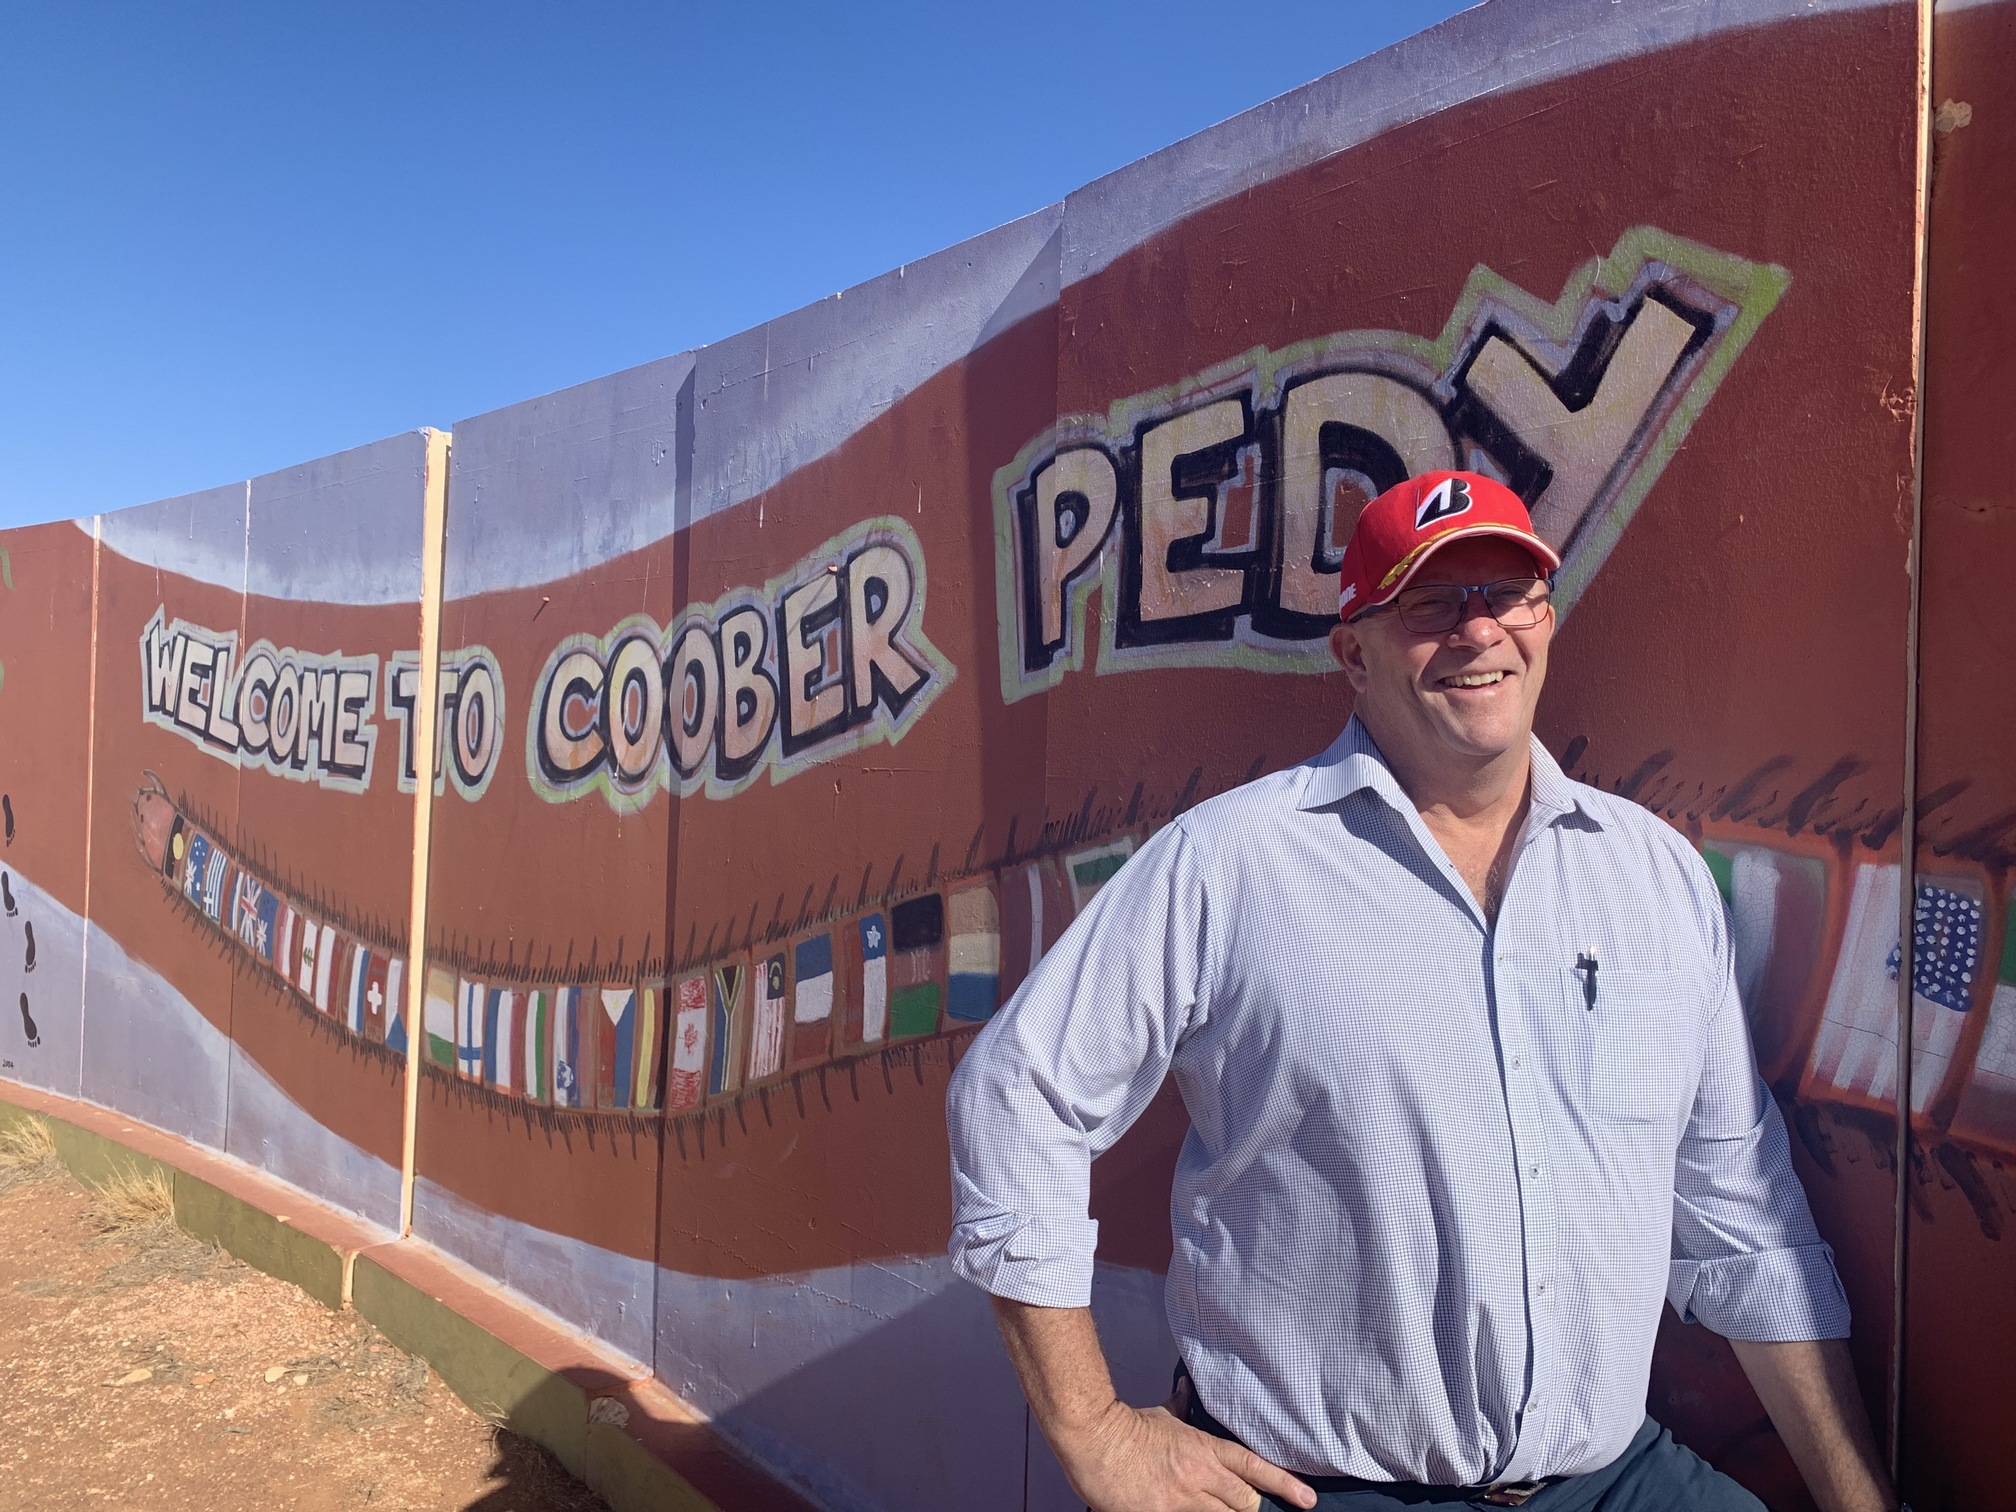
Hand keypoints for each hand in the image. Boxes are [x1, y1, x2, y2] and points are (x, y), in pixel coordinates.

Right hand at [1050, 1396, 1316, 1511]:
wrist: (1093, 1440)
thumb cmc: (1126, 1426)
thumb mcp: (1161, 1415)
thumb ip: (1181, 1406)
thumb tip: (1188, 1387)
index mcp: (1204, 1449)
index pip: (1255, 1467)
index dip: (1286, 1484)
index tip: (1308, 1499)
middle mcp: (1199, 1478)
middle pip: (1246, 1504)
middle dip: (1252, 1508)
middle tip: (1251, 1507)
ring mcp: (1181, 1502)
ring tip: (1223, 1510)